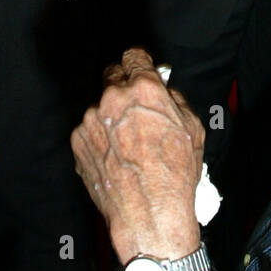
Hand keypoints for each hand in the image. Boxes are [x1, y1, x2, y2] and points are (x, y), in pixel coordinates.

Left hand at [71, 48, 202, 266]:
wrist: (148, 214)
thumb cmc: (174, 175)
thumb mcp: (193, 128)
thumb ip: (175, 99)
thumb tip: (164, 88)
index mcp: (143, 89)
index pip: (134, 55)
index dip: (139, 62)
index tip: (139, 67)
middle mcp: (112, 98)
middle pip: (112, 75)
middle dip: (123, 87)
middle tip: (135, 107)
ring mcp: (91, 120)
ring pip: (101, 106)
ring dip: (111, 116)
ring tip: (128, 145)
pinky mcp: (78, 141)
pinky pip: (90, 130)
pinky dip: (100, 138)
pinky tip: (116, 157)